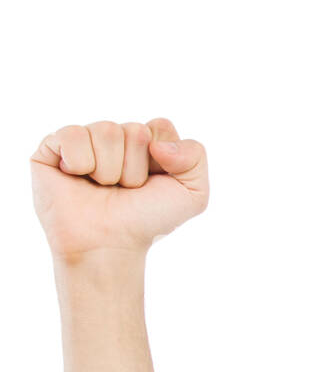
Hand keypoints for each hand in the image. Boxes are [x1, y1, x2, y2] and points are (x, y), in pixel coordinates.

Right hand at [31, 118, 208, 263]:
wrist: (110, 245)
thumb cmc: (148, 220)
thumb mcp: (193, 194)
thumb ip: (195, 156)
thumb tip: (157, 142)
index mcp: (148, 143)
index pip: (161, 126)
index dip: (161, 159)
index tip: (153, 183)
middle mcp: (116, 138)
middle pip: (135, 130)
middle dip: (135, 168)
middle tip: (124, 190)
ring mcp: (85, 141)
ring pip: (106, 130)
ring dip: (109, 169)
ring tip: (102, 188)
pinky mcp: (53, 148)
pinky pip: (73, 134)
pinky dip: (80, 162)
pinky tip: (76, 178)